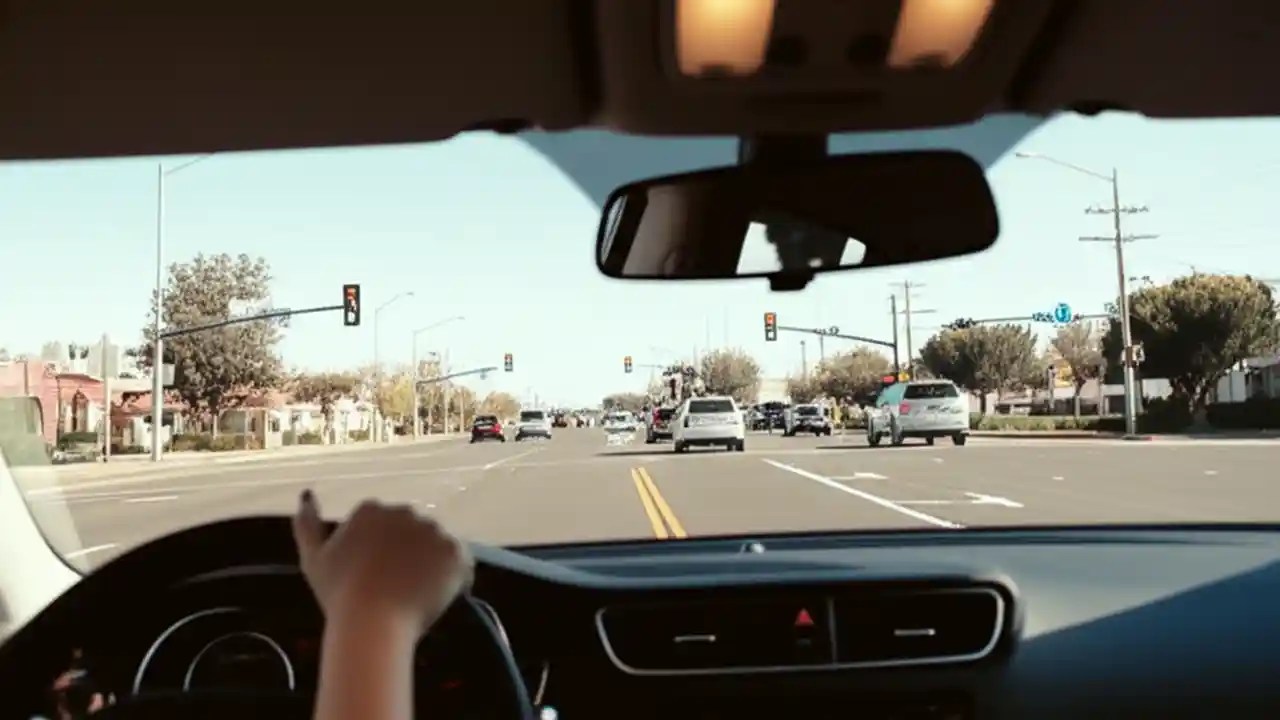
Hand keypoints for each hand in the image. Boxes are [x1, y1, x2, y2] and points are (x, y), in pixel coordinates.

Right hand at [292, 490, 472, 633]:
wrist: (371, 622)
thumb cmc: (338, 594)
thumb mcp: (313, 558)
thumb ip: (307, 524)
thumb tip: (306, 493)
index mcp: (371, 509)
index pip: (383, 525)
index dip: (381, 551)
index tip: (375, 574)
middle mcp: (404, 511)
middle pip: (412, 530)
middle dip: (407, 552)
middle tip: (396, 585)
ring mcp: (432, 529)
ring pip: (436, 545)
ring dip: (431, 563)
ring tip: (415, 593)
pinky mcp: (455, 550)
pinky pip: (460, 561)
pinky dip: (453, 576)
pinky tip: (436, 595)